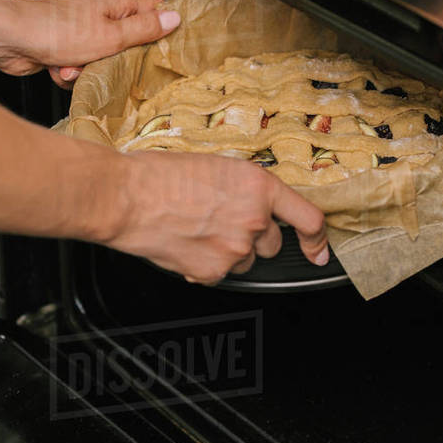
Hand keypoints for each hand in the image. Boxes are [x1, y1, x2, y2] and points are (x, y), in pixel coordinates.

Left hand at [0, 0, 180, 88]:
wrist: (13, 39)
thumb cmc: (57, 30)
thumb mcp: (112, 36)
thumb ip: (145, 30)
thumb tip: (173, 19)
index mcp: (117, 1)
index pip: (155, 7)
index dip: (164, 25)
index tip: (168, 45)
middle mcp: (101, 12)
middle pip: (130, 39)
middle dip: (120, 58)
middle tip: (113, 62)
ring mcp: (83, 30)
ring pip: (104, 59)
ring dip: (91, 69)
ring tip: (76, 64)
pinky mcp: (67, 47)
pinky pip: (82, 67)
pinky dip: (72, 72)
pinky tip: (61, 67)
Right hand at [102, 151, 328, 284]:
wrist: (124, 197)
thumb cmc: (159, 175)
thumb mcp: (215, 167)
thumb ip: (244, 189)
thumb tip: (254, 208)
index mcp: (259, 186)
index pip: (308, 218)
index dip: (316, 238)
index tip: (317, 249)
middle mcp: (254, 219)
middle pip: (270, 244)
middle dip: (252, 238)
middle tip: (219, 222)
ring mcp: (235, 250)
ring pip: (244, 261)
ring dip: (228, 252)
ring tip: (194, 229)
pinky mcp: (213, 272)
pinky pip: (219, 275)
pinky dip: (204, 265)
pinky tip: (184, 244)